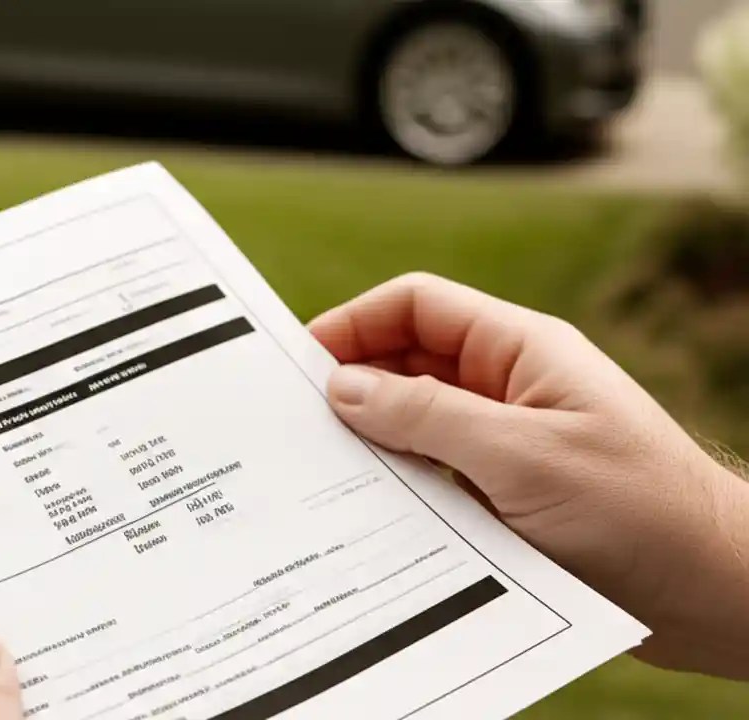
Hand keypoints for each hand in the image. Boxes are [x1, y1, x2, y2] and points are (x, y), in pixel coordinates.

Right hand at [309, 273, 748, 679]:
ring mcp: (504, 440)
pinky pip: (433, 472)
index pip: (418, 306)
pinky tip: (369, 507)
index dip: (356, 322)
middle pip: (408, 361)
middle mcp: (508, 386)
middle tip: (298, 424)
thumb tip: (344, 386)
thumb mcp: (520, 454)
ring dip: (374, 439)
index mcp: (521, 349)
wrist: (709, 591)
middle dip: (354, 384)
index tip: (302, 361)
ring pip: (415, 421)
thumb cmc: (638, 511)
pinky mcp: (503, 491)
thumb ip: (427, 415)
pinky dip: (398, 481)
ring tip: (326, 470)